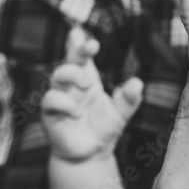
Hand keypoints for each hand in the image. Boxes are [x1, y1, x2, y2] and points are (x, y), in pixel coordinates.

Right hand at [41, 27, 142, 161]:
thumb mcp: (122, 113)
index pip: (81, 57)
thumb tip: (137, 83)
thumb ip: (129, 99)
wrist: (90, 155)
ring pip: (57, 76)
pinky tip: (76, 112)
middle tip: (92, 46)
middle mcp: (72, 86)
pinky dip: (64, 102)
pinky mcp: (50, 114)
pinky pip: (51, 100)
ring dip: (72, 74)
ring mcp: (60, 98)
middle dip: (77, 49)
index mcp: (88, 80)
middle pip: (69, 61)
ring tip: (87, 85)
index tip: (81, 32)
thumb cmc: (104, 129)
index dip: (80, 44)